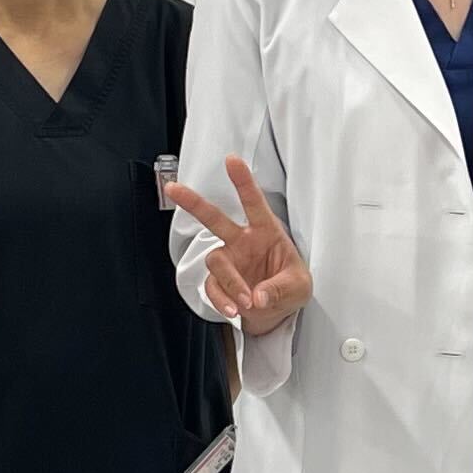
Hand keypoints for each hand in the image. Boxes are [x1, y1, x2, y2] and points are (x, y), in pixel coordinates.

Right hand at [166, 156, 311, 334]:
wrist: (278, 312)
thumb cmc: (291, 288)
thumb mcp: (299, 288)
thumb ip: (280, 290)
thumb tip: (257, 296)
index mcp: (266, 232)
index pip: (254, 203)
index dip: (243, 182)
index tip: (231, 160)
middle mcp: (242, 241)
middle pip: (214, 218)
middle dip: (193, 203)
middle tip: (173, 189)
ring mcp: (229, 261)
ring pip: (216, 262)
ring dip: (230, 283)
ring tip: (246, 303)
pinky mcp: (219, 282)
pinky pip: (213, 288)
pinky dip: (222, 301)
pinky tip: (233, 312)